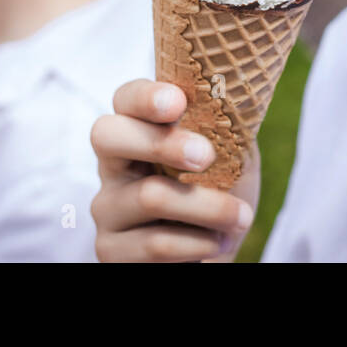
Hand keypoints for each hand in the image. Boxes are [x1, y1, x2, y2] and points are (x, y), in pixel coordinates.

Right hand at [90, 80, 258, 262]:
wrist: (218, 251)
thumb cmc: (222, 193)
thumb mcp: (232, 155)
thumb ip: (227, 126)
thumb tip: (234, 95)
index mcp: (138, 130)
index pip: (125, 99)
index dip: (146, 97)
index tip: (179, 102)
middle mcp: (112, 165)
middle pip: (109, 136)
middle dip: (162, 142)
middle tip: (207, 156)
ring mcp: (106, 208)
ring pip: (149, 195)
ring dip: (208, 207)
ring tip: (241, 217)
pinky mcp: (109, 251)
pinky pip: (155, 243)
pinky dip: (198, 243)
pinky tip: (217, 243)